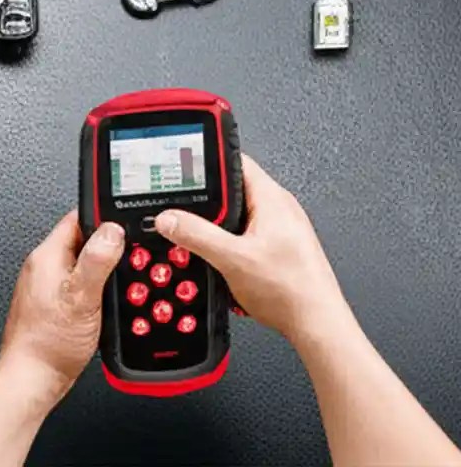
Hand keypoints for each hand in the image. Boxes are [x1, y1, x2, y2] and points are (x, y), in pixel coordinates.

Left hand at [0, 210, 124, 396]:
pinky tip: (105, 300)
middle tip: (131, 255)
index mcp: (46, 256)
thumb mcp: (82, 297)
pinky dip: (95, 287)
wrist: (33, 377)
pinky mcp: (52, 302)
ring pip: (82, 263)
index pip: (77, 217)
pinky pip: (78, 282)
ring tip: (121, 279)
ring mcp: (46, 284)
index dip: (104, 216)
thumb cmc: (49, 343)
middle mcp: (43, 266)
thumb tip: (112, 230)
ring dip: (102, 268)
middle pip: (82, 240)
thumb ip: (97, 261)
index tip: (126, 222)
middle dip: (108, 245)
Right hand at [154, 154, 347, 345]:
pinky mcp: (277, 247)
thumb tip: (169, 219)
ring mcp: (279, 228)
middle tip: (182, 213)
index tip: (181, 169)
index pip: (234, 162)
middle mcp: (278, 208)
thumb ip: (196, 235)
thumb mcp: (232, 259)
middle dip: (205, 203)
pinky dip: (227, 243)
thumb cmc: (291, 290)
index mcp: (272, 199)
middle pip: (231, 190)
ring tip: (199, 240)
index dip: (206, 162)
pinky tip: (219, 260)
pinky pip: (244, 234)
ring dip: (216, 227)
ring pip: (236, 215)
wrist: (316, 324)